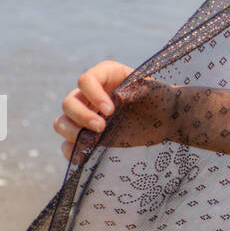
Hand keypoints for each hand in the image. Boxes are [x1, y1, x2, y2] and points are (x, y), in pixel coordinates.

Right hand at [54, 61, 176, 162]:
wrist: (167, 117)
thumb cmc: (160, 97)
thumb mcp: (153, 89)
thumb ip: (136, 88)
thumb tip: (116, 95)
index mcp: (105, 75)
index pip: (85, 80)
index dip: (93, 95)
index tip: (111, 110)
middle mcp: (91, 94)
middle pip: (68, 103)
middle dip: (81, 117)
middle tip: (102, 127)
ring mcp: (87, 115)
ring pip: (61, 122)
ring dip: (72, 133)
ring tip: (93, 141)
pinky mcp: (89, 136)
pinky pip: (67, 144)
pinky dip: (71, 151)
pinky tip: (85, 155)